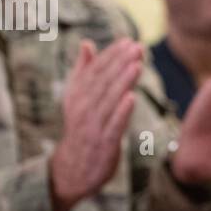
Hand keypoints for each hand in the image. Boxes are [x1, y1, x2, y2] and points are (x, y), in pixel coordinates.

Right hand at [50, 39, 142, 210]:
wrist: (73, 169)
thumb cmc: (81, 129)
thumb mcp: (77, 99)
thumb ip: (83, 71)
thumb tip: (87, 43)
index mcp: (78, 95)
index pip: (95, 71)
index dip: (111, 56)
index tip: (128, 41)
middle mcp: (83, 108)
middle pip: (103, 82)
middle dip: (120, 64)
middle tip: (137, 47)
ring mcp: (93, 127)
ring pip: (109, 101)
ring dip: (123, 82)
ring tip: (137, 65)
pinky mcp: (103, 144)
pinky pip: (113, 126)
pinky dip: (121, 112)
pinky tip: (132, 98)